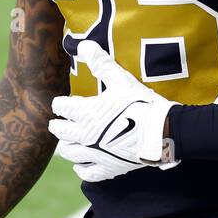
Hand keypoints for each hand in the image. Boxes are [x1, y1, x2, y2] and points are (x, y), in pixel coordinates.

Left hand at [48, 41, 178, 182]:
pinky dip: (81, 168)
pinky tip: (81, 165)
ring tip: (67, 143)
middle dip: (57, 126)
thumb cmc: (140, 104)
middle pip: (61, 132)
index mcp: (85, 112)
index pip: (61, 107)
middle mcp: (85, 135)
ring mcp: (95, 153)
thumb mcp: (120, 80)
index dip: (60, 104)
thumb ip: (101, 63)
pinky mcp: (107, 168)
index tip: (60, 103)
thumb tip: (84, 45)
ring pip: (70, 153)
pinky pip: (86, 172)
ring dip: (66, 147)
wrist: (161, 131)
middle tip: (56, 123)